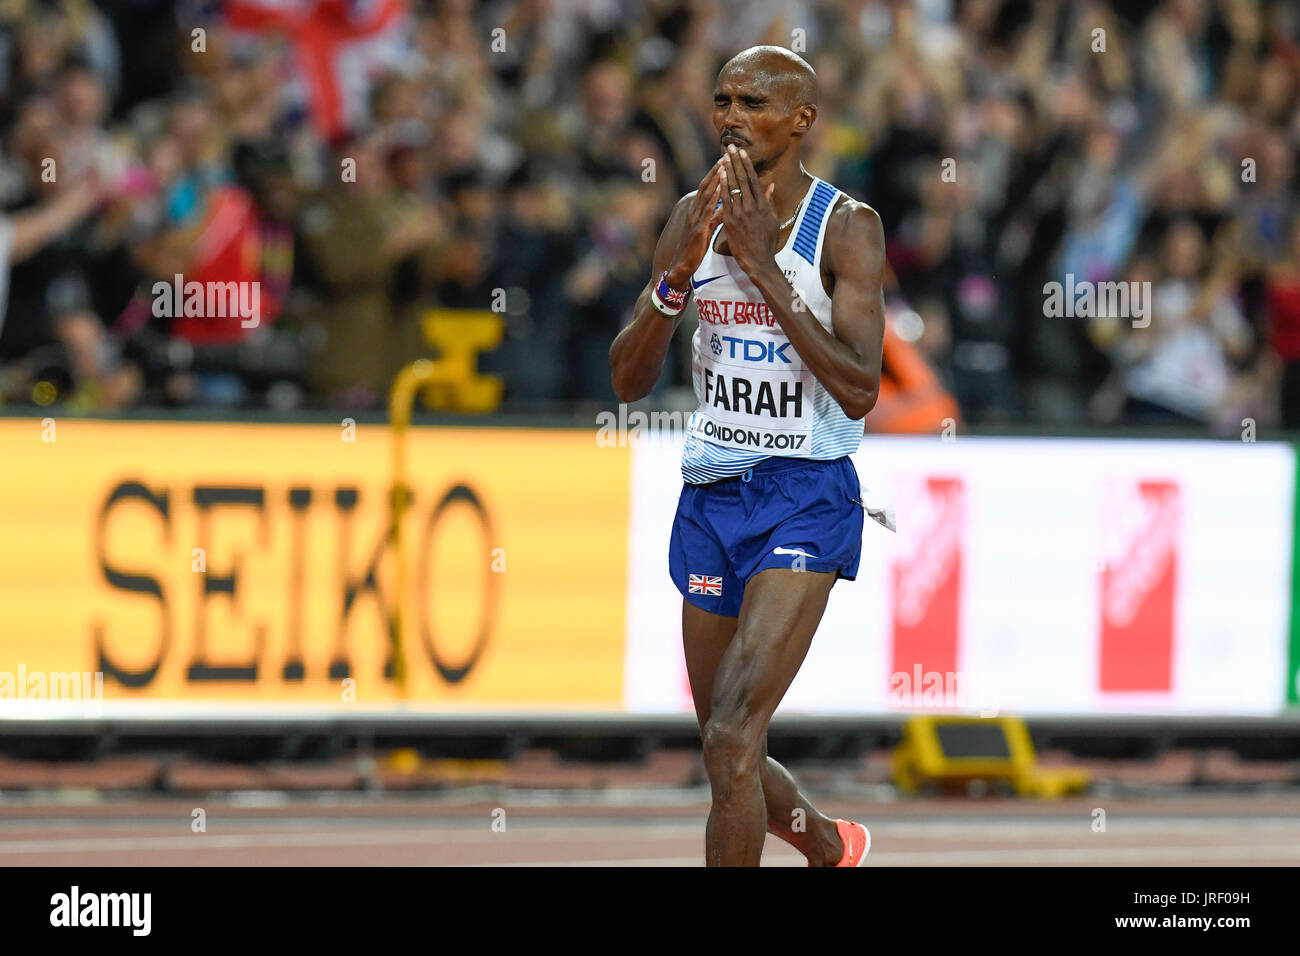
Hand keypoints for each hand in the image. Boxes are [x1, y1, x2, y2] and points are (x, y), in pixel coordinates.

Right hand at [665, 159, 725, 287]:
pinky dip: (715, 198)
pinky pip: (708, 210)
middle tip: (726, 155)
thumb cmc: (695, 249)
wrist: (682, 266)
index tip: (726, 161)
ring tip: (725, 166)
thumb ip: (715, 217)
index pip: (706, 188)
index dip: (715, 174)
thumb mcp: (707, 229)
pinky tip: (723, 190)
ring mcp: (695, 219)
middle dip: (716, 170)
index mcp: (696, 211)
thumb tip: (725, 207)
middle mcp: (694, 211)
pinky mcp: (698, 229)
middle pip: (706, 186)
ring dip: (716, 180)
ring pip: (706, 194)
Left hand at [720, 145, 778, 277]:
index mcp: (763, 205)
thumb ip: (770, 201)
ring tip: (723, 157)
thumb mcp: (773, 220)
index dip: (747, 165)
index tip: (742, 153)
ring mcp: (741, 214)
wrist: (758, 261)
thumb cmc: (766, 242)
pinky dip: (722, 187)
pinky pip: (725, 201)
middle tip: (730, 148)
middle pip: (743, 179)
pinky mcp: (730, 222)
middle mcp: (752, 207)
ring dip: (728, 170)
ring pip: (733, 187)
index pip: (753, 180)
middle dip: (736, 162)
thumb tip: (771, 186)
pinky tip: (719, 176)